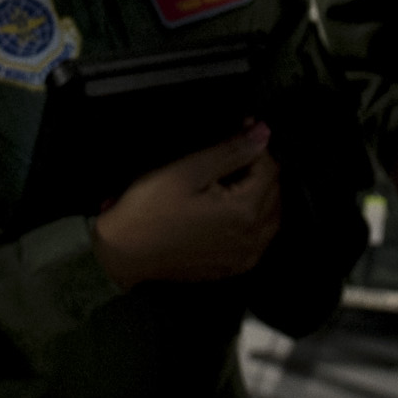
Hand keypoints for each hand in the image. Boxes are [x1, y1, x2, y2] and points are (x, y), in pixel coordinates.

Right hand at [92, 124, 281, 287]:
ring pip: (270, 215)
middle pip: (274, 192)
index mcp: (243, 212)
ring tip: (229, 178)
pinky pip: (257, 238)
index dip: (254, 143)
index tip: (238, 130)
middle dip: (258, 168)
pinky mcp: (232, 267)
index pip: (270, 168)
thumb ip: (230, 151)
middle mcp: (251, 238)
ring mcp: (242, 257)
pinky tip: (228, 208)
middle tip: (230, 152)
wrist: (123, 253)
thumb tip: (262, 133)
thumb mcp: (187, 170)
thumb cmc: (147, 211)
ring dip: (258, 193)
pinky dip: (251, 218)